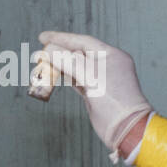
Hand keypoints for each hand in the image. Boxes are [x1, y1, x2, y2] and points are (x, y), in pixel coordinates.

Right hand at [37, 31, 152, 153]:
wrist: (126, 129)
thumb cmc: (114, 100)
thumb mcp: (90, 76)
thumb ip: (68, 61)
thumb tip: (48, 49)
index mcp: (111, 55)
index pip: (83, 41)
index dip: (61, 38)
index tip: (42, 37)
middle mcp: (107, 65)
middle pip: (78, 53)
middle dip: (59, 52)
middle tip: (40, 52)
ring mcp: (101, 79)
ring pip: (76, 67)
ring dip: (59, 65)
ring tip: (42, 63)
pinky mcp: (95, 92)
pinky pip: (76, 80)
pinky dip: (64, 77)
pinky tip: (53, 74)